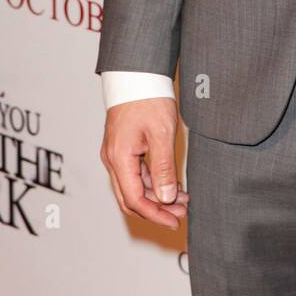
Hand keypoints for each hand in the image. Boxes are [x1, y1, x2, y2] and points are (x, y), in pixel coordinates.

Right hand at [100, 97, 188, 230]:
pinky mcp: (122, 148)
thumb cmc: (148, 99)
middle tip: (181, 212)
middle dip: (156, 209)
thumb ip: (163, 168)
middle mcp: (113, 159)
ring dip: (156, 196)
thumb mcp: (161, 134)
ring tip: (182, 198)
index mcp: (119, 158)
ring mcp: (116, 154)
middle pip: (131, 198)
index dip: (155, 214)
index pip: (134, 200)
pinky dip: (152, 182)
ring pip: (133, 186)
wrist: (137, 75)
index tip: (175, 220)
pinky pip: (134, 174)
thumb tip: (167, 197)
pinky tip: (171, 182)